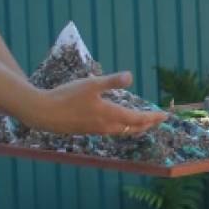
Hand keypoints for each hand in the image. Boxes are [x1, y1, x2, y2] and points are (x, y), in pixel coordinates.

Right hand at [28, 71, 165, 136]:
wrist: (44, 114)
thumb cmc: (67, 97)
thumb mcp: (91, 84)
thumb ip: (111, 81)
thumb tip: (131, 76)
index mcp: (110, 114)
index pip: (138, 119)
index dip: (153, 117)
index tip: (164, 115)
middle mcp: (107, 126)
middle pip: (133, 128)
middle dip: (147, 124)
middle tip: (158, 119)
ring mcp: (97, 130)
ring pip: (122, 131)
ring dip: (135, 127)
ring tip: (142, 122)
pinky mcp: (88, 130)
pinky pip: (112, 131)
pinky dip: (122, 128)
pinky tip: (118, 122)